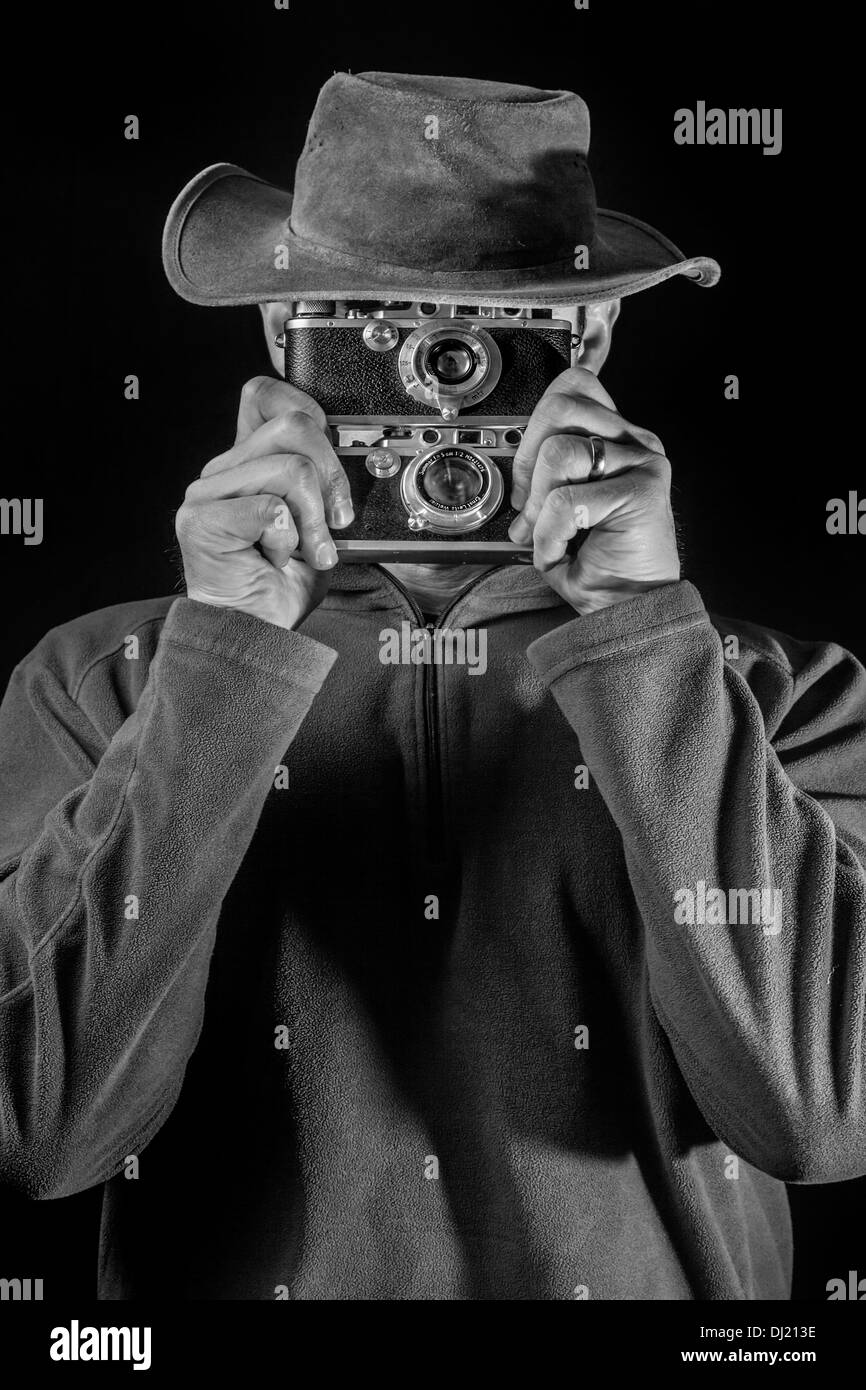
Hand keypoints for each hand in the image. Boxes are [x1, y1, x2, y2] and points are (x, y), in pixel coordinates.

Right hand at [176, 377, 352, 630]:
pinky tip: (277, 558)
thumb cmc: (280, 584)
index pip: (264, 395)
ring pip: (290, 468)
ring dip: (313, 517)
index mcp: (248, 463)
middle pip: (293, 426)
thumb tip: (347, 453)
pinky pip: (271, 508)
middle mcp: (224, 471)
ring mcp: (207, 493)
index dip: (306, 408)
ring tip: (305, 547)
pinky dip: (287, 539)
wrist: (254, 631)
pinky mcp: (202, 519)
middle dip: (331, 475)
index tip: (331, 450)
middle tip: (334, 518)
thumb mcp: (316, 521)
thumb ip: (319, 481)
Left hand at [508, 367, 678, 614]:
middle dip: (527, 461)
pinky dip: (551, 534)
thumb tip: (515, 467)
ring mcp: (642, 462)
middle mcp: (634, 442)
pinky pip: (567, 498)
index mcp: (616, 439)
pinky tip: (564, 551)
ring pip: (558, 451)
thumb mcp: (559, 511)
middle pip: (560, 406)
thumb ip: (546, 474)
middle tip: (528, 508)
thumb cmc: (599, 567)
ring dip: (539, 505)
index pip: (575, 384)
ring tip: (549, 534)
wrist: (628, 611)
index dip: (536, 418)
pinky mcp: (643, 489)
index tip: (527, 471)